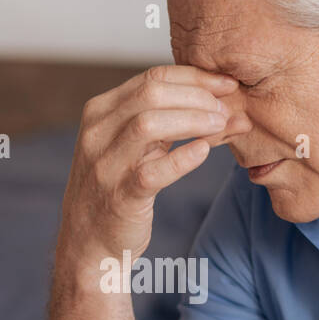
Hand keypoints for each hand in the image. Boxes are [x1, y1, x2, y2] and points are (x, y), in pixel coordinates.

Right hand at [58, 65, 242, 262]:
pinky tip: (204, 151)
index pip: (151, 78)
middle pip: (151, 93)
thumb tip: (230, 111)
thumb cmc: (119, 188)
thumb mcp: (139, 150)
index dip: (194, 76)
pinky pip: (152, 172)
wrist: (88, 243)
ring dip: (192, 120)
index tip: (227, 83)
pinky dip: (181, 159)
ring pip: (148, 124)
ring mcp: (105, 164)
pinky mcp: (119, 196)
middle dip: (196, 95)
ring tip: (221, 125)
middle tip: (226, 107)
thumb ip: (175, 126)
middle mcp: (98, 132)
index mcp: (101, 111)